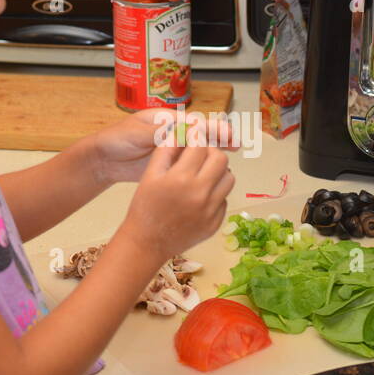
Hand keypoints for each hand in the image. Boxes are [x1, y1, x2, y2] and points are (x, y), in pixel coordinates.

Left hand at [89, 108, 236, 184]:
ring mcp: (172, 150)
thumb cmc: (116, 140)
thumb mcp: (137, 133)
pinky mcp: (170, 165)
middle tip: (236, 143)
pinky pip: (190, 163)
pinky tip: (214, 170)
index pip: (194, 122)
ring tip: (233, 154)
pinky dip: (203, 165)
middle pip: (201, 133)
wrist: (102, 160)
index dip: (211, 128)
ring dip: (216, 150)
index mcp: (166, 120)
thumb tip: (183, 127)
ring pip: (199, 148)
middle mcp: (173, 133)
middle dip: (219, 136)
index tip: (224, 133)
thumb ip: (160, 131)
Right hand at [117, 141, 234, 258]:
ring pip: (229, 178)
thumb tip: (183, 131)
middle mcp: (200, 193)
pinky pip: (224, 199)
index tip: (194, 136)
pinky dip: (216, 193)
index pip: (200, 145)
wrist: (146, 243)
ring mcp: (210, 210)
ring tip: (203, 174)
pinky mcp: (215, 223)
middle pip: (221, 159)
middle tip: (200, 155)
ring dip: (218, 172)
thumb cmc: (145, 207)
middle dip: (211, 152)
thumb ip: (167, 150)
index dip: (197, 137)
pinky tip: (200, 196)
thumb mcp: (150, 174)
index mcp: (181, 178)